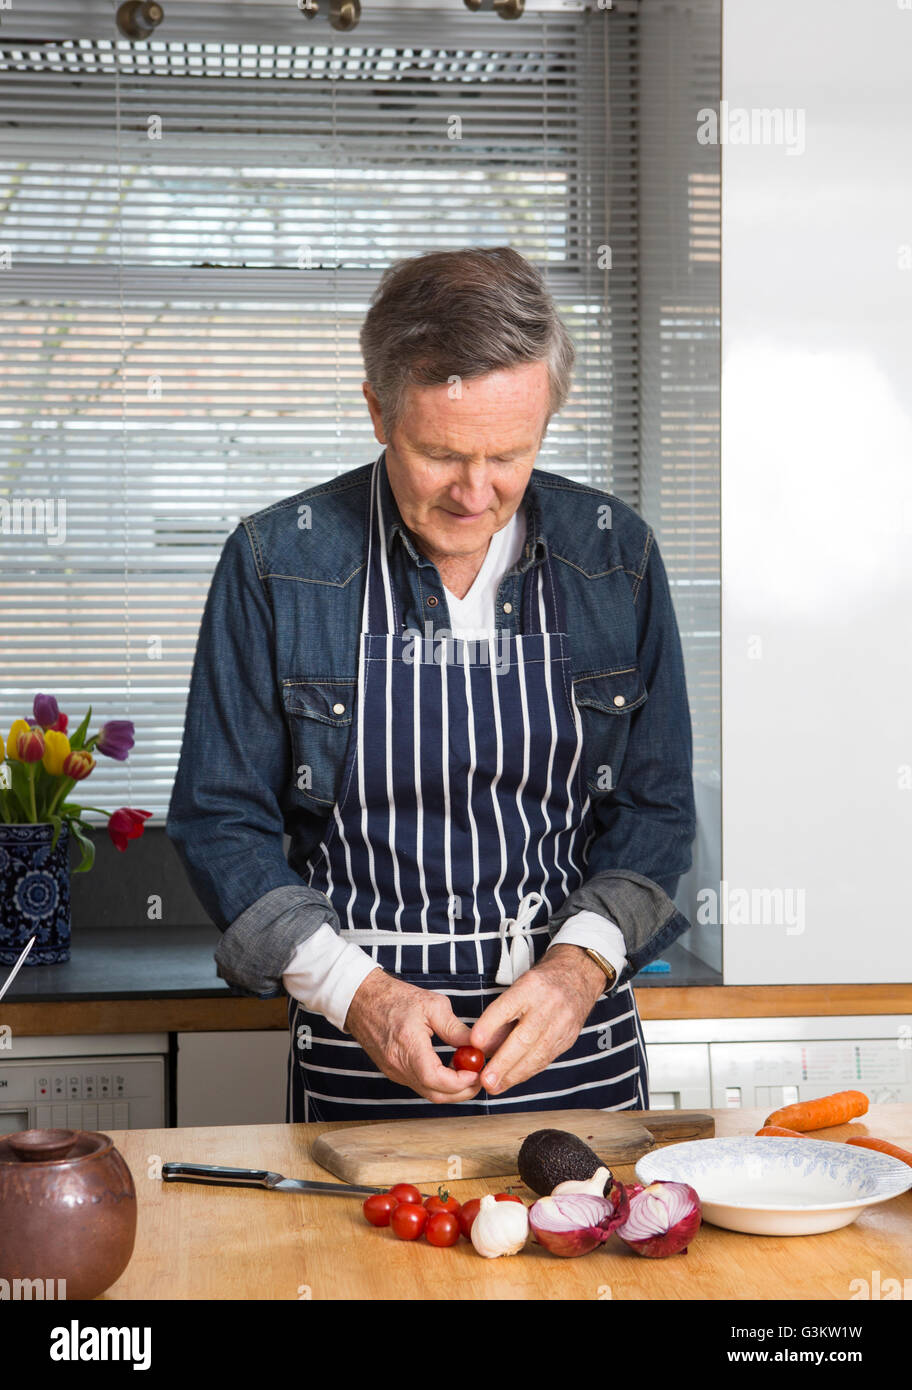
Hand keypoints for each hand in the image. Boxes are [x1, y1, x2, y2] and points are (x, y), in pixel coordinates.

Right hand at [344, 969, 484, 1103]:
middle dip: (462, 1092)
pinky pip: (419, 1085)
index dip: (459, 1082)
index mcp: (408, 1045)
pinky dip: (438, 1083)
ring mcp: (394, 1072)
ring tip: (468, 1071)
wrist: (363, 1000)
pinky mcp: (393, 1072)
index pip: (435, 1078)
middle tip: (480, 1077)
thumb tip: (478, 1046)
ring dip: (451, 1089)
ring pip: (428, 1092)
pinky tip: (450, 1068)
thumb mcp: (432, 1005)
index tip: (476, 1072)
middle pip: (434, 1094)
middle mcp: (398, 1065)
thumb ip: (455, 1029)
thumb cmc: (396, 998)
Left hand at [469, 945, 606, 1094]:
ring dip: (513, 1074)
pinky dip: (526, 1072)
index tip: (475, 1042)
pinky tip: (511, 1080)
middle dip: (503, 1062)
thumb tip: (481, 1048)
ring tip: (494, 1086)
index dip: (490, 1025)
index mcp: (530, 986)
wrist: (575, 979)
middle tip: (486, 1080)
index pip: (507, 1007)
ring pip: (537, 1054)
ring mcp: (562, 1023)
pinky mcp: (568, 1039)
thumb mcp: (517, 989)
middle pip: (524, 1037)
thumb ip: (499, 1018)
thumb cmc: (539, 986)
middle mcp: (548, 1004)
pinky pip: (545, 1060)